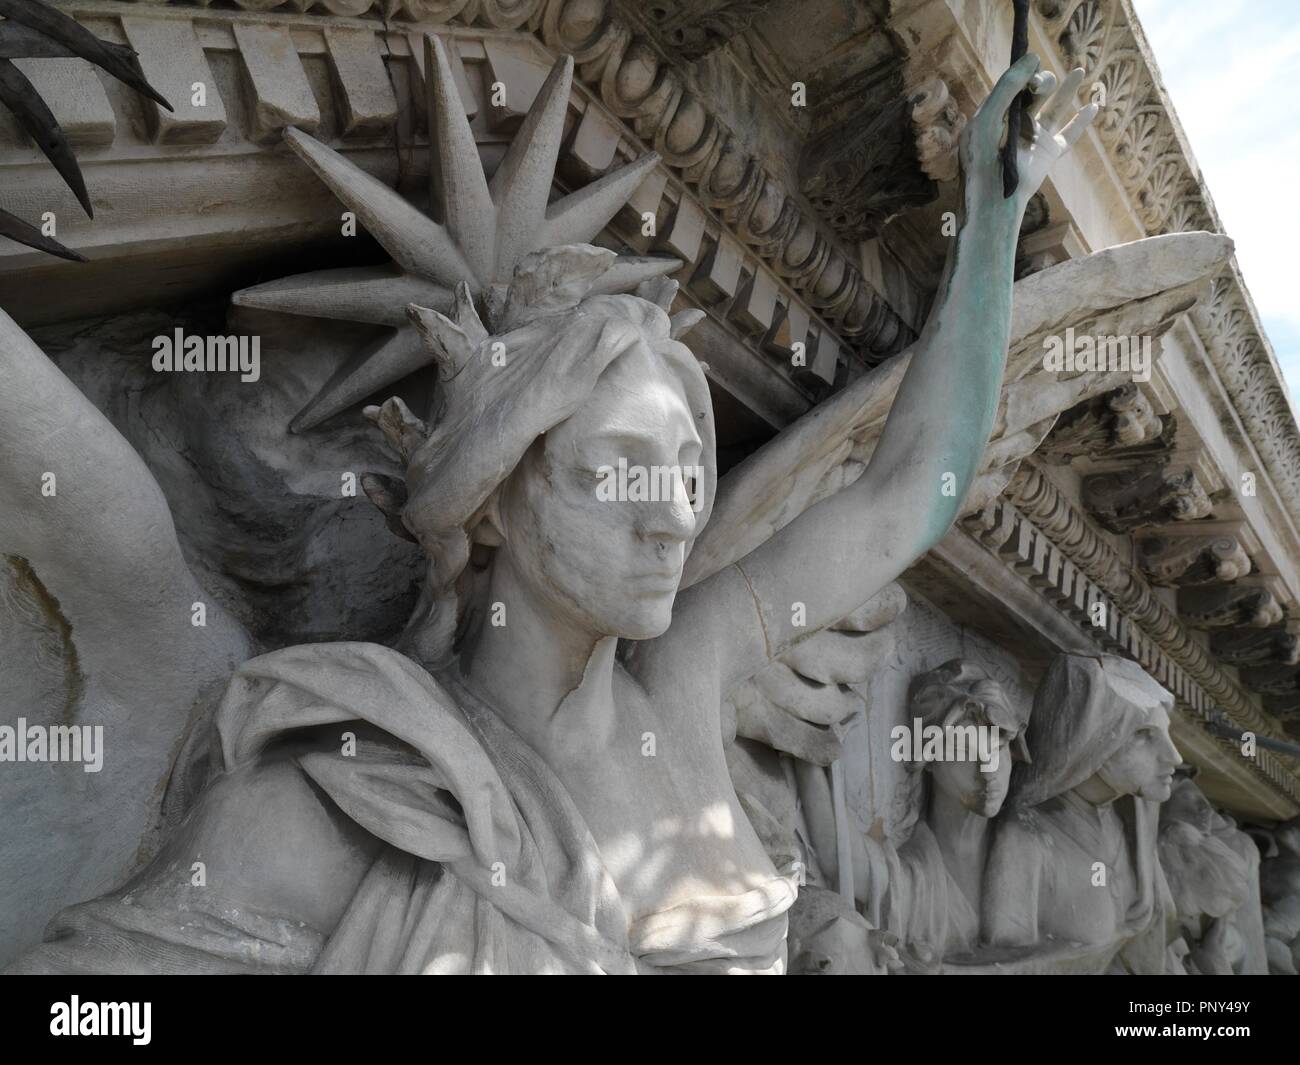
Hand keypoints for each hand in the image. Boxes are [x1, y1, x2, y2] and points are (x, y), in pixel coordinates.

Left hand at [960, 53, 1098, 216]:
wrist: (994, 195)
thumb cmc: (983, 157)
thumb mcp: (988, 117)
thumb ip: (1007, 87)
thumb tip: (1033, 58)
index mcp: (996, 115)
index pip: (1014, 86)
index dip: (1025, 74)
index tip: (1033, 70)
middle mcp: (1016, 124)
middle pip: (1036, 93)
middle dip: (1043, 82)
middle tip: (1042, 84)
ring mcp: (1034, 138)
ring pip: (1055, 108)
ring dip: (1067, 90)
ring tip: (1080, 71)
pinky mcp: (1048, 152)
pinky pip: (1069, 134)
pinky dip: (1081, 121)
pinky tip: (1093, 107)